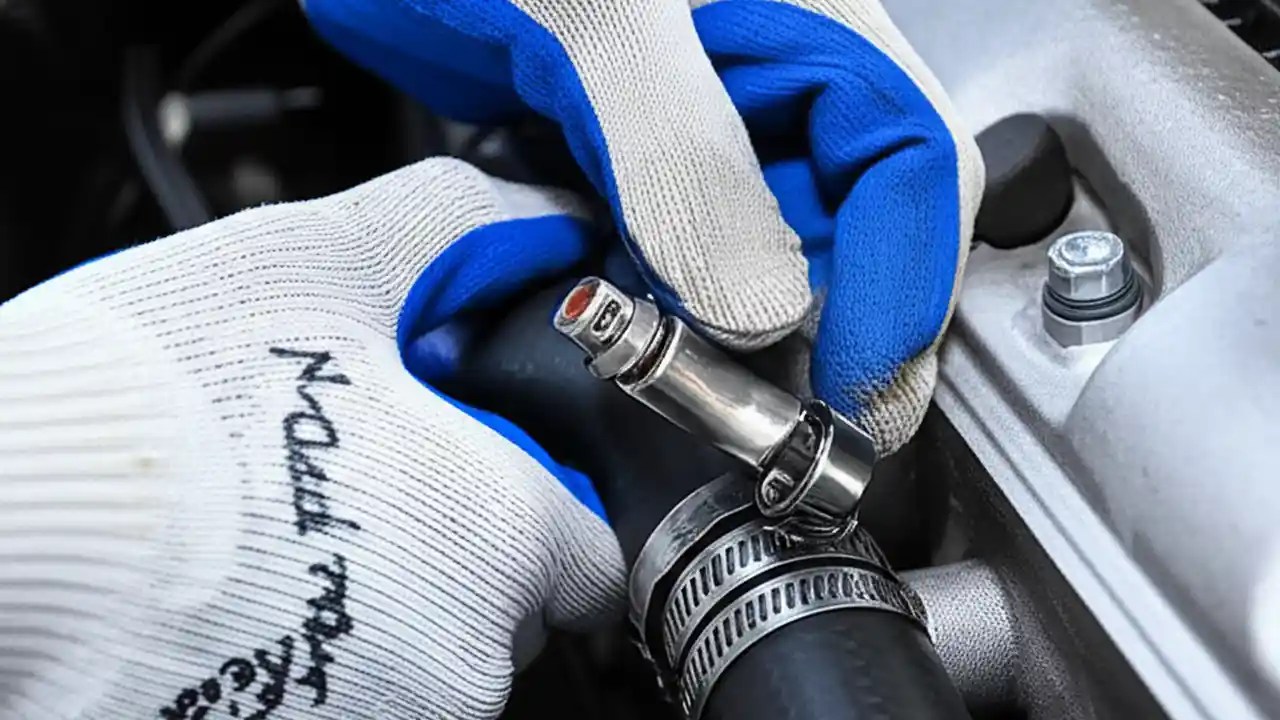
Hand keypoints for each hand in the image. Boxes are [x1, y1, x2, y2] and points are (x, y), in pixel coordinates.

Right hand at [0, 159, 623, 719]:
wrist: (7, 523)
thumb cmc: (162, 397)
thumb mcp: (330, 258)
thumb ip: (467, 230)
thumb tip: (545, 214)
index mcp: (500, 538)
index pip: (592, 554)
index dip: (544, 501)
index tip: (484, 471)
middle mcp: (461, 656)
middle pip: (511, 609)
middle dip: (460, 547)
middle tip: (363, 481)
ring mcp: (385, 718)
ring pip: (432, 656)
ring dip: (389, 598)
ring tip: (293, 532)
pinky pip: (362, 695)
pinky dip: (328, 648)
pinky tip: (259, 590)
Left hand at [303, 0, 982, 454]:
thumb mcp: (595, 22)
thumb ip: (685, 161)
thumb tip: (765, 308)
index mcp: (811, 17)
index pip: (914, 167)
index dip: (903, 293)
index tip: (851, 397)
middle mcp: (771, 71)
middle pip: (859, 226)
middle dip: (835, 332)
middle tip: (781, 420)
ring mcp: (695, 118)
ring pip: (771, 251)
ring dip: (755, 337)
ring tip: (718, 398)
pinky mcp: (624, 153)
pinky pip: (682, 251)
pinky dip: (677, 311)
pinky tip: (649, 340)